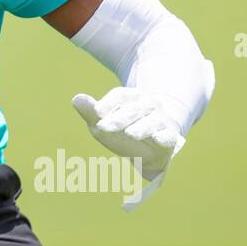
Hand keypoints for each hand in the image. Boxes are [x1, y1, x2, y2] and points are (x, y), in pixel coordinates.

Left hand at [71, 87, 187, 181]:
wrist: (149, 150)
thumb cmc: (121, 131)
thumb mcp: (102, 123)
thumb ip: (90, 112)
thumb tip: (76, 99)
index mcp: (130, 98)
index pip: (120, 95)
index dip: (108, 103)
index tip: (96, 112)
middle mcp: (147, 105)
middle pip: (134, 109)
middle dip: (119, 118)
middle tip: (102, 127)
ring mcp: (160, 120)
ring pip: (152, 121)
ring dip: (141, 127)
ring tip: (129, 134)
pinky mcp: (170, 137)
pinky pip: (169, 135)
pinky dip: (164, 137)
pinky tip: (158, 139)